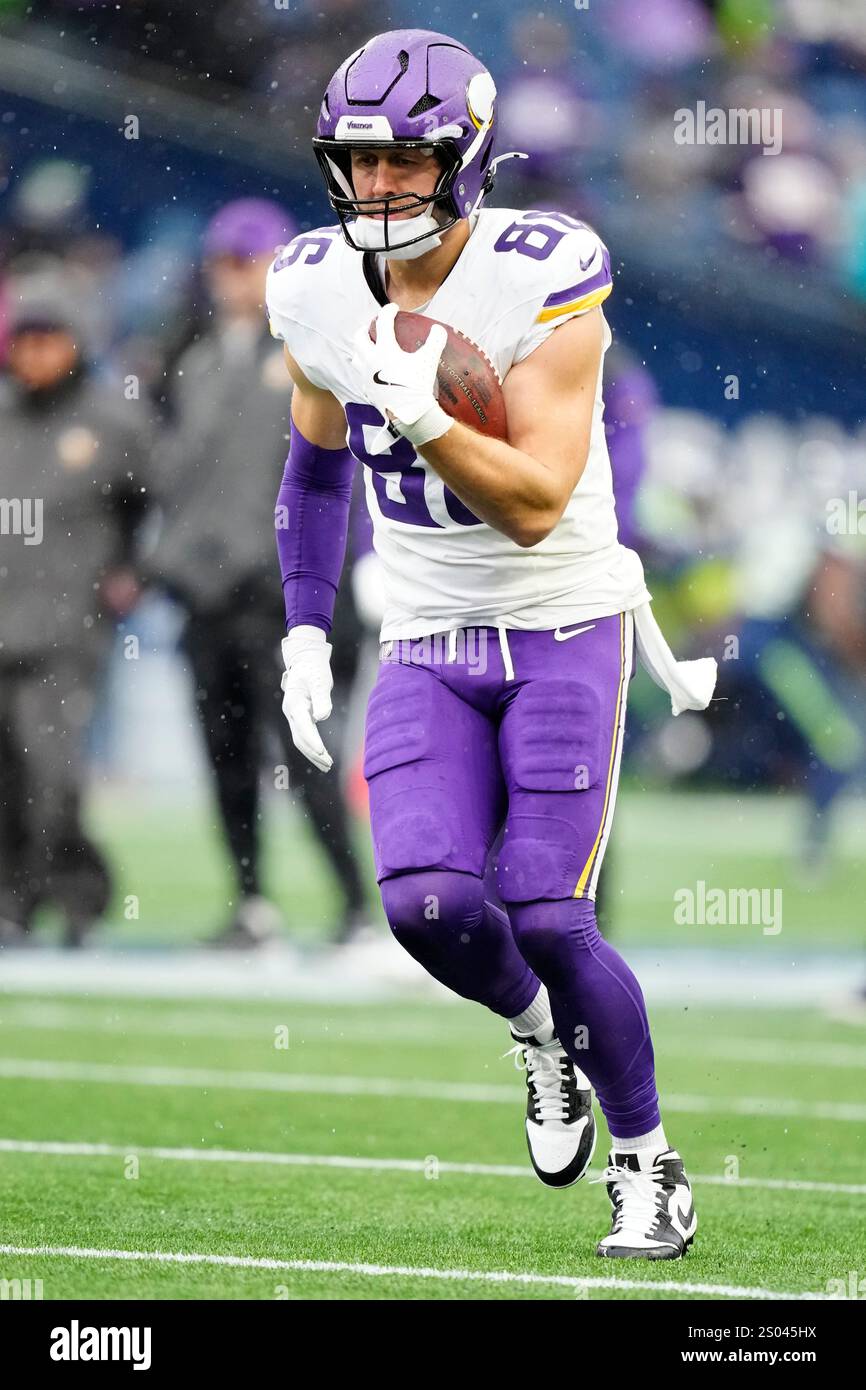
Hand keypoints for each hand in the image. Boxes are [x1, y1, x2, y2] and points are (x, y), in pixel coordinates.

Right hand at [280, 624, 333, 771]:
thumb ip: (321, 698)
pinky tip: (322, 755)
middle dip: (313, 753)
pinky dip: (312, 747)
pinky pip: (304, 736)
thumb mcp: (320, 681)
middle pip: (300, 738)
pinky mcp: (300, 717)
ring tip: (327, 765)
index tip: (322, 752)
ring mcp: (294, 716)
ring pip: (300, 740)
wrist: (306, 661)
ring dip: (313, 754)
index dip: (312, 740)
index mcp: (295, 703)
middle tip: (328, 764)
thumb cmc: (314, 669)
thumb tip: (322, 717)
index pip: (303, 726)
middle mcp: (291, 712)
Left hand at [351, 302, 452, 455]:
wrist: (409, 414)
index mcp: (383, 350)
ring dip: (361, 349)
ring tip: (370, 347)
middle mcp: (369, 361)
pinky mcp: (367, 390)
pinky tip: (374, 370)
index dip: (388, 312)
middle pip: (359, 338)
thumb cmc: (417, 385)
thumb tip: (439, 328)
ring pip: (355, 357)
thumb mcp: (428, 361)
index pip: (383, 323)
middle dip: (366, 329)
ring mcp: (365, 376)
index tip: (394, 308)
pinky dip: (365, 367)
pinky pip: (361, 374)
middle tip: (374, 326)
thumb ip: (435, 341)